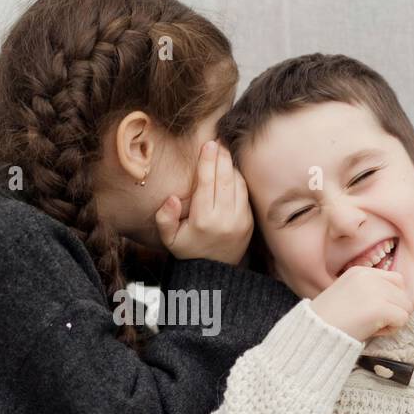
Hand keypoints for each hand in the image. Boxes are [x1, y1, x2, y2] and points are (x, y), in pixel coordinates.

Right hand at [154, 140, 252, 265]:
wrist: (214, 272)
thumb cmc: (188, 250)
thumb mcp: (169, 238)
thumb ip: (165, 218)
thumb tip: (171, 198)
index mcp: (203, 220)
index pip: (206, 184)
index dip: (207, 162)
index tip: (208, 144)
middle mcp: (224, 219)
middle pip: (224, 179)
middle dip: (221, 157)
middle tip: (217, 141)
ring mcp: (240, 219)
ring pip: (237, 184)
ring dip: (230, 165)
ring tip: (223, 151)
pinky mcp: (249, 220)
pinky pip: (244, 192)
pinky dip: (237, 178)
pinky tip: (230, 168)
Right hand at [310, 266, 413, 341]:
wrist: (315, 332)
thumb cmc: (328, 320)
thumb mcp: (346, 294)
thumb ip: (369, 291)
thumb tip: (399, 299)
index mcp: (360, 271)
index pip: (396, 280)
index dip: (390, 298)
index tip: (373, 311)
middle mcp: (369, 277)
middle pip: (403, 293)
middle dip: (393, 309)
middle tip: (373, 321)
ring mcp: (376, 291)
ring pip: (406, 307)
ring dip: (393, 320)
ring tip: (372, 326)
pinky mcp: (381, 307)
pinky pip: (402, 319)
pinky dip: (391, 329)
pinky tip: (373, 331)